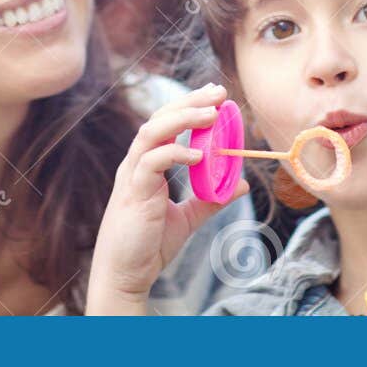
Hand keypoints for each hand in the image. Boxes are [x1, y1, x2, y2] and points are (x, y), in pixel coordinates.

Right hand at [86, 83, 249, 313]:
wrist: (125, 274)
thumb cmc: (149, 245)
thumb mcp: (188, 218)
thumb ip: (211, 198)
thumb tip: (241, 184)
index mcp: (147, 164)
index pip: (167, 124)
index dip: (189, 105)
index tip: (216, 96)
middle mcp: (137, 163)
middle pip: (159, 118)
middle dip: (189, 102)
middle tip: (218, 93)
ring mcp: (132, 175)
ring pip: (152, 132)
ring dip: (182, 118)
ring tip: (210, 113)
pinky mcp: (133, 192)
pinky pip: (151, 162)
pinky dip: (174, 153)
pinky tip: (197, 154)